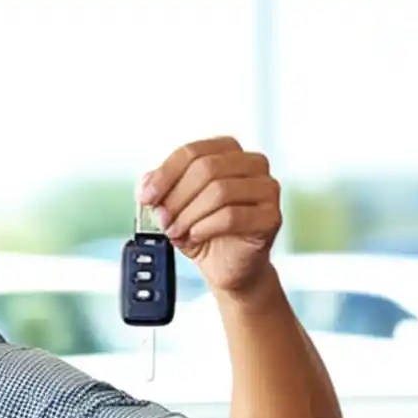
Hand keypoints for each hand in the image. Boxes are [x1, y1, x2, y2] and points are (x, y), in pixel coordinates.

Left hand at [138, 136, 281, 294]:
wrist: (228, 266)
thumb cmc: (204, 231)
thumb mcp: (175, 206)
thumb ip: (161, 188)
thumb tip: (147, 182)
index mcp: (228, 151)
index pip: (192, 152)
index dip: (164, 175)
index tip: (146, 198)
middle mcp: (253, 164)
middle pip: (206, 168)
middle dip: (176, 197)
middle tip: (162, 219)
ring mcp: (267, 189)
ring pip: (219, 191)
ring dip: (189, 214)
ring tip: (176, 231)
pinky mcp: (271, 216)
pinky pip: (232, 216)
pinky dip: (205, 227)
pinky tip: (195, 235)